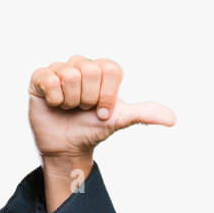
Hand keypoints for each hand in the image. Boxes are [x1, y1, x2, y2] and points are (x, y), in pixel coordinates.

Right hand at [26, 54, 174, 159]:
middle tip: (84, 109)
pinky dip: (55, 99)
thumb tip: (173, 119)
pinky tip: (55, 104)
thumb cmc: (93, 129)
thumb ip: (145, 114)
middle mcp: (81, 65)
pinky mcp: (40, 77)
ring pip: (69, 75)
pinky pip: (49, 79)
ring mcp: (60, 69)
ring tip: (70, 107)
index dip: (108, 94)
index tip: (103, 111)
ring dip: (71, 101)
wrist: (68, 147)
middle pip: (89, 70)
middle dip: (89, 99)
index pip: (111, 70)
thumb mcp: (121, 121)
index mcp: (102, 70)